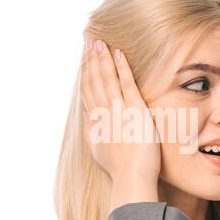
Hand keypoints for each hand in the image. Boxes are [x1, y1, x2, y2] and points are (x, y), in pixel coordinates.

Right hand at [80, 37, 160, 184]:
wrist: (131, 177)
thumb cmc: (120, 168)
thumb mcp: (99, 149)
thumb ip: (93, 130)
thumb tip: (88, 115)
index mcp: (96, 121)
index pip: (88, 90)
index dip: (85, 73)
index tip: (84, 58)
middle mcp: (104, 113)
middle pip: (94, 80)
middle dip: (91, 60)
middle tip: (89, 41)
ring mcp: (118, 111)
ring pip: (107, 79)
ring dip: (103, 59)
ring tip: (99, 42)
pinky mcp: (135, 111)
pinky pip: (127, 84)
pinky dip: (122, 68)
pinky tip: (118, 54)